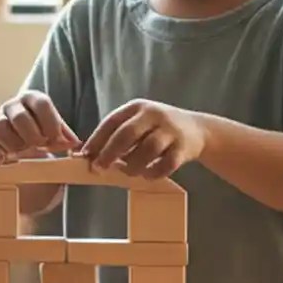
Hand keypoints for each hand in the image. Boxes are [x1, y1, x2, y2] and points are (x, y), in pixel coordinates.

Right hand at [0, 91, 80, 163]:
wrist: (22, 144)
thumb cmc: (42, 134)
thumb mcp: (55, 133)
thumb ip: (64, 136)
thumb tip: (74, 143)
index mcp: (32, 99)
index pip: (42, 103)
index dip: (51, 123)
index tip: (56, 140)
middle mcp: (13, 105)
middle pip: (20, 117)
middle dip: (32, 136)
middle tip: (39, 146)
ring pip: (0, 127)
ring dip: (14, 144)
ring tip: (23, 152)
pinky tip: (4, 160)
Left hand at [79, 99, 205, 179]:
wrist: (198, 130)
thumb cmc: (158, 130)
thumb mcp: (139, 124)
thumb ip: (117, 136)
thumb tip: (88, 156)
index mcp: (137, 107)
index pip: (112, 122)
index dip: (96, 139)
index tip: (84, 155)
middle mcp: (154, 115)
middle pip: (128, 134)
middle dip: (110, 152)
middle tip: (99, 168)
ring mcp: (170, 130)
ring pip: (148, 149)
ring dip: (133, 165)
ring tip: (128, 172)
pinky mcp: (184, 147)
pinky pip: (166, 164)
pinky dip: (153, 173)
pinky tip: (147, 175)